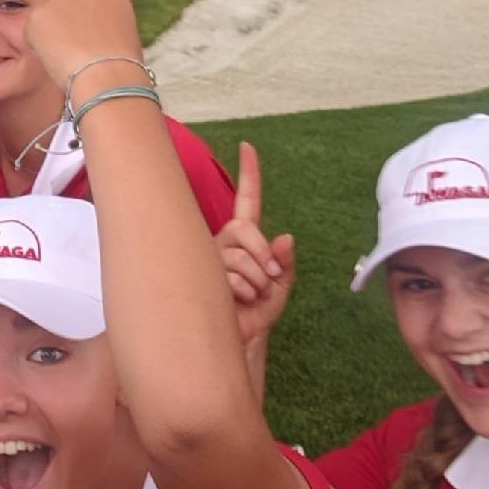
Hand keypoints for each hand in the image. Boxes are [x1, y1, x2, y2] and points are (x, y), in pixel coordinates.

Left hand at [24, 0, 143, 89]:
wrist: (108, 76)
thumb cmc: (119, 65)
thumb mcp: (118, 33)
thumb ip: (96, 19)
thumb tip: (71, 28)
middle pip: (65, 3)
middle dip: (68, 25)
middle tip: (86, 50)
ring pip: (48, 20)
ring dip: (56, 38)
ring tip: (77, 56)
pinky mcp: (38, 14)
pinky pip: (33, 33)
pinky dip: (41, 46)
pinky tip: (58, 55)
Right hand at [217, 142, 295, 344]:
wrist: (236, 340)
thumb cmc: (255, 314)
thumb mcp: (280, 289)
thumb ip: (286, 264)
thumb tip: (286, 238)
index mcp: (244, 240)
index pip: (247, 201)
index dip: (249, 175)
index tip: (247, 148)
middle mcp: (223, 243)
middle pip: (244, 228)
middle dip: (263, 253)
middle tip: (271, 277)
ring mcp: (210, 258)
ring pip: (240, 256)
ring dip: (257, 282)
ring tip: (251, 297)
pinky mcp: (202, 276)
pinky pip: (232, 276)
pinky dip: (245, 292)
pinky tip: (237, 303)